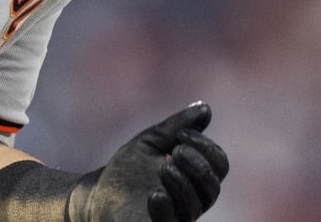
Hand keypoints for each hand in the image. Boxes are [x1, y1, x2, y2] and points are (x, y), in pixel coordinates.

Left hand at [69, 102, 229, 221]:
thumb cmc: (130, 168)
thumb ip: (177, 126)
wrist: (101, 191)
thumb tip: (205, 108)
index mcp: (195, 177)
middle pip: (212, 187)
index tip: (182, 135)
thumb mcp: (152, 141)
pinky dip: (165, 208)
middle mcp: (192, 199)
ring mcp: (176, 216)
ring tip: (163, 167)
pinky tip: (155, 194)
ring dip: (182, 182)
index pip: (219, 165)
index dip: (207, 147)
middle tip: (175, 151)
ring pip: (195, 205)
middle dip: (197, 164)